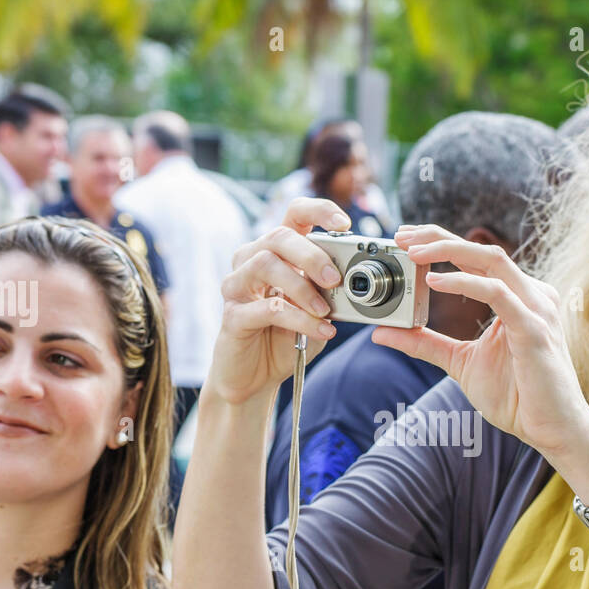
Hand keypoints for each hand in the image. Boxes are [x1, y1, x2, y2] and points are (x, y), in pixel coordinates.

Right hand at [210, 198, 349, 404]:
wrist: (255, 377)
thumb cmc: (285, 338)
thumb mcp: (316, 310)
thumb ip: (330, 292)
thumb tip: (356, 280)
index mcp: (275, 251)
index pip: (294, 214)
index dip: (319, 211)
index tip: (344, 224)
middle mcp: (251, 261)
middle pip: (278, 236)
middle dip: (312, 255)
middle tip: (335, 279)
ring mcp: (237, 287)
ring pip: (266, 265)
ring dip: (302, 287)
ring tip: (325, 311)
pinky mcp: (232, 316)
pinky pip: (267, 308)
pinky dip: (299, 319)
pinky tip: (321, 330)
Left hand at [372, 223, 588, 458]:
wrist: (552, 429)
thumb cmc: (517, 397)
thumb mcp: (459, 362)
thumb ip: (424, 344)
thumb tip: (382, 333)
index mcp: (517, 298)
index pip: (477, 258)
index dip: (441, 242)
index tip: (405, 238)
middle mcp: (530, 295)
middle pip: (483, 250)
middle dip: (439, 237)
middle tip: (402, 236)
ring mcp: (536, 309)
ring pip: (492, 261)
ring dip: (449, 251)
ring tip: (413, 253)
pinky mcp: (535, 329)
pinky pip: (497, 294)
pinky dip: (464, 283)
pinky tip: (435, 281)